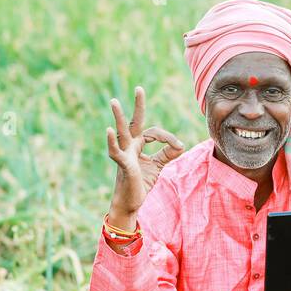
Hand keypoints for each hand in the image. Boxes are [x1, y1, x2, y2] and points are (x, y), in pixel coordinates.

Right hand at [105, 85, 184, 225]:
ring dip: (118, 117)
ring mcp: (124, 154)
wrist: (131, 203)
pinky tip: (109, 131)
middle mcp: (130, 146)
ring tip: (114, 101)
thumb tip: (180, 145)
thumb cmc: (140, 183)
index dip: (168, 138)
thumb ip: (167, 154)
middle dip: (138, 106)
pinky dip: (112, 141)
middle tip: (139, 88)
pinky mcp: (123, 165)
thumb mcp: (158, 166)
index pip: (154, 133)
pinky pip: (116, 151)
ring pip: (122, 132)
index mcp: (138, 145)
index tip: (178, 146)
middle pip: (134, 122)